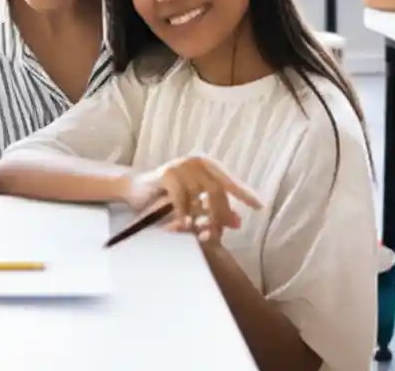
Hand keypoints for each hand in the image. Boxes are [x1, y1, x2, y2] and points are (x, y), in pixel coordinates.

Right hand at [123, 155, 262, 243]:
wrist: (135, 191)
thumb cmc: (166, 197)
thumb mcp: (194, 204)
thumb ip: (214, 210)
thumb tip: (237, 222)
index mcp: (206, 164)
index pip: (229, 179)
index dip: (244, 193)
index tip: (259, 206)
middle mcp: (195, 161)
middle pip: (217, 190)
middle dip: (221, 214)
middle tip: (221, 234)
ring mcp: (180, 165)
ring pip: (200, 197)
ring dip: (201, 219)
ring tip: (201, 234)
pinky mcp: (166, 174)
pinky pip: (182, 200)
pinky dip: (184, 215)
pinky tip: (184, 226)